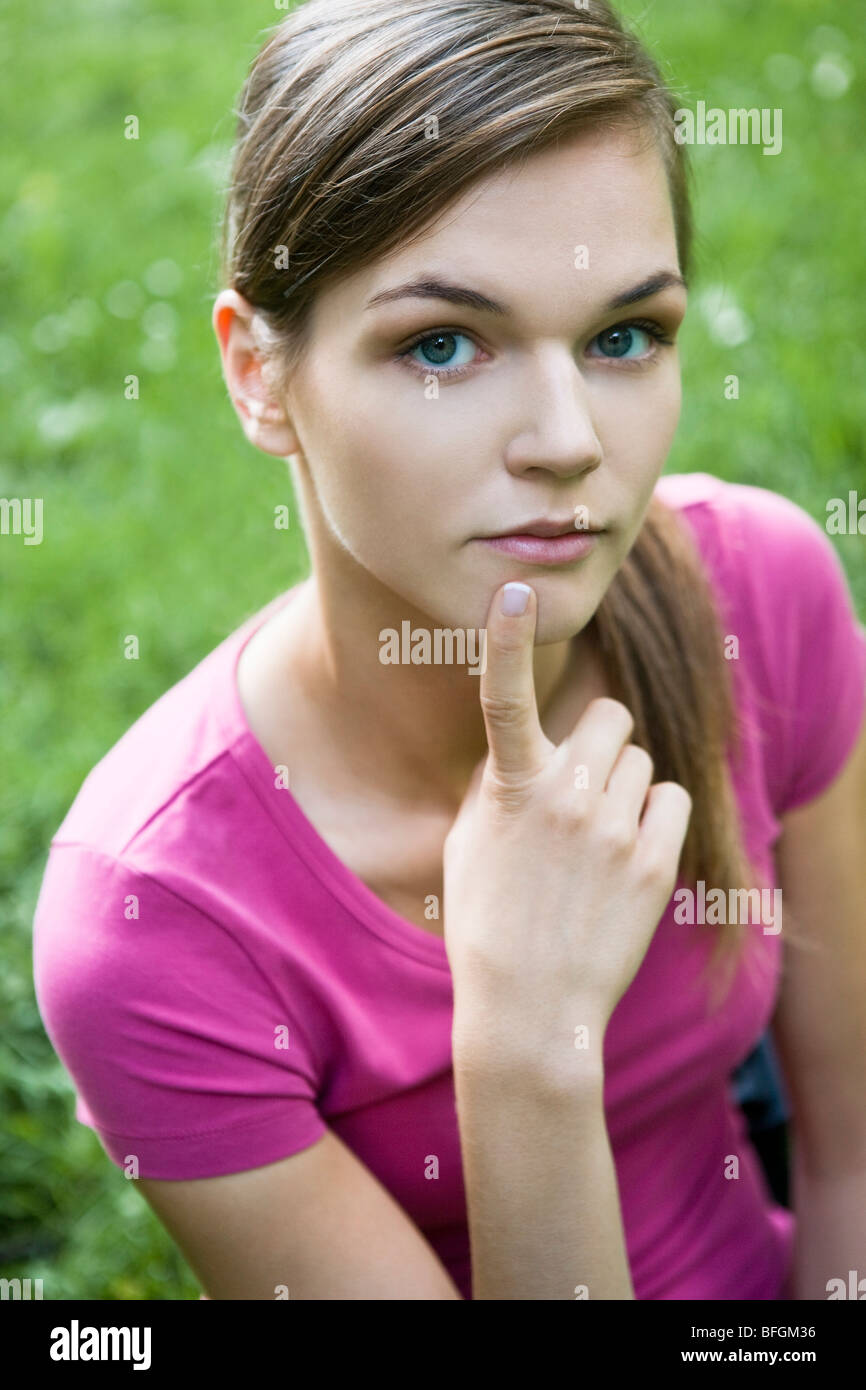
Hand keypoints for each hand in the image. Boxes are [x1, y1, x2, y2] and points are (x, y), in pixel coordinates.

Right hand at [442, 581, 691, 1065]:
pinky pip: (668, 798)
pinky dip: (652, 818)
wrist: (529, 1006)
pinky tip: (626, 856)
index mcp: (510, 785)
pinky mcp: (654, 860)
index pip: (503, 696)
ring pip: (640, 761)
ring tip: (596, 842)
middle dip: (600, 741)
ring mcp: (613, 827)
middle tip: (581, 788)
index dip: (507, 638)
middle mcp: (564, 795)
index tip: (517, 592)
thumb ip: (500, 781)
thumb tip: (530, 744)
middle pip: (608, 716)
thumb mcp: (472, 840)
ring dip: (625, 786)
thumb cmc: (487, 920)